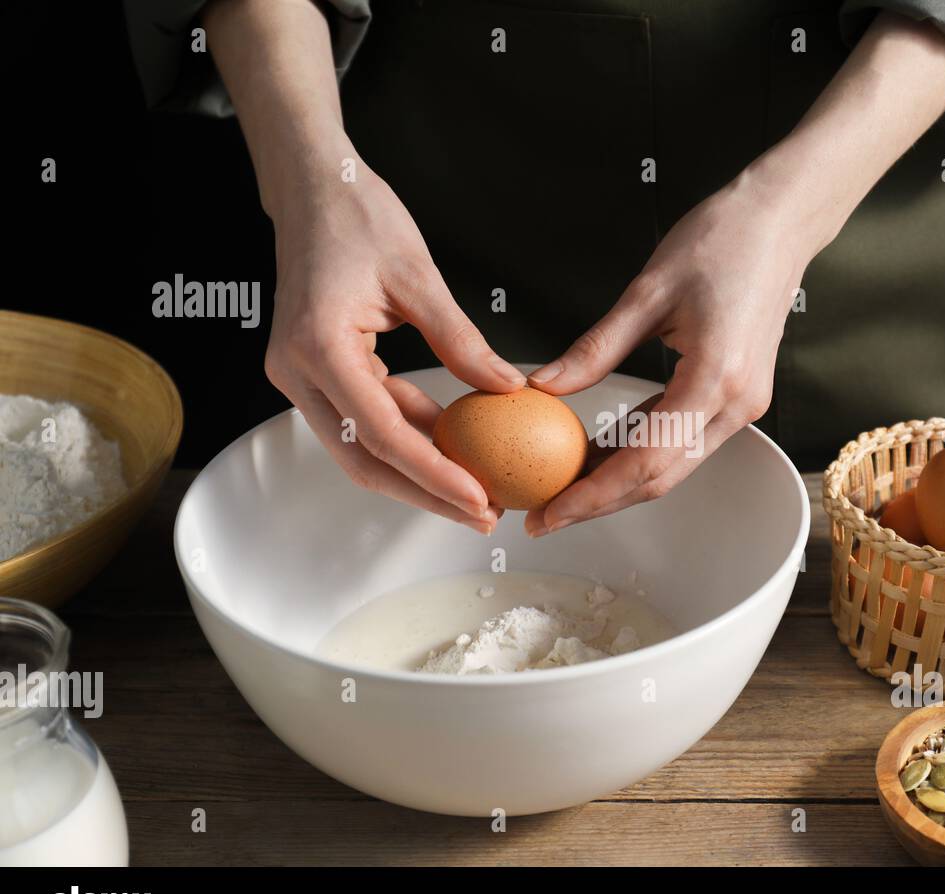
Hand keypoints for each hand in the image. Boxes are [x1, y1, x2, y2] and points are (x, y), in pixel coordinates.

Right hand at [264, 164, 524, 532]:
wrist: (310, 189)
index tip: (479, 498)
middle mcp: (296, 372)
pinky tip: (453, 448)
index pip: (382, 433)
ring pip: (360, 450)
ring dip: (417, 474)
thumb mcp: (418, 276)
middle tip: (483, 514)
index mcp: (318, 346)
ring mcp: (298, 376)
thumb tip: (509, 390)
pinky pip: (362, 420)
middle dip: (425, 494)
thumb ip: (462, 341)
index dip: (433, 474)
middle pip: (363, 460)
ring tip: (475, 491)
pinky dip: (407, 438)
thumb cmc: (358, 217)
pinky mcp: (313, 372)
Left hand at [522, 11, 944, 535]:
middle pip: (660, 478)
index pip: (644, 462)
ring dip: (618, 479)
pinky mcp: (738, 396)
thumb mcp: (646, 292)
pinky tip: (601, 449)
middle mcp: (736, 405)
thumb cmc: (722, 240)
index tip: (548, 514)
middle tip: (544, 513)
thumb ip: (595, 349)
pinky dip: (641, 451)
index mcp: (714, 380)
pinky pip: (684, 439)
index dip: (591, 496)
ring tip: (562, 482)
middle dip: (599, 501)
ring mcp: (742, 405)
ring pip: (672, 465)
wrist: (780, 220)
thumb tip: (544, 386)